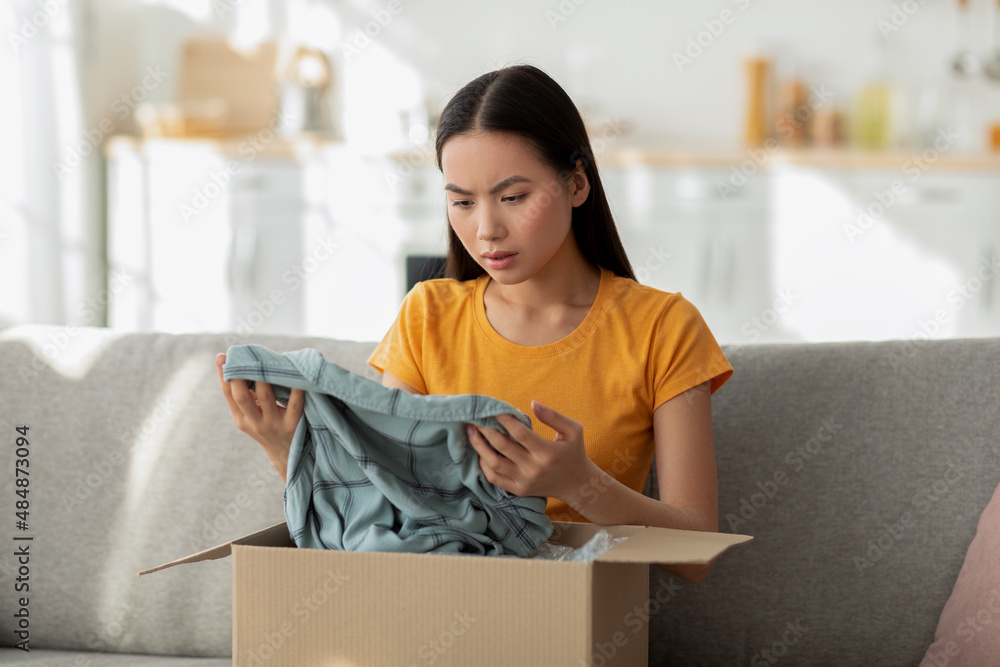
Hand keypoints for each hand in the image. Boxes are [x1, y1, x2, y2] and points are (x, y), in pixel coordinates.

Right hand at [216, 353, 304, 482]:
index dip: (223, 375)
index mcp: (241, 419)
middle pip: (242, 397)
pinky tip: (296, 377)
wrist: (286, 453)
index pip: (228, 395)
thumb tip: (238, 363)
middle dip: (240, 376)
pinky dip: (296, 390)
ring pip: (266, 397)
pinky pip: (294, 404)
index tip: (222, 356)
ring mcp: (273, 425)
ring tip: (265, 360)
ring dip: (265, 377)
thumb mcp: (251, 415)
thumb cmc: (267, 426)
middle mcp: (254, 423)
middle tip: (244, 357)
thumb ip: (246, 394)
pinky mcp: (292, 425)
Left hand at [465, 400, 597, 501]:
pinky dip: (484, 465)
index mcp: (547, 452)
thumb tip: (532, 403)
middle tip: (475, 418)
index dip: (505, 420)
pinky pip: (495, 478)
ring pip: (494, 464)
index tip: (494, 409)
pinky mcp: (519, 490)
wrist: (577, 484)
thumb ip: (553, 416)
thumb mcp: (573, 430)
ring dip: (480, 447)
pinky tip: (480, 452)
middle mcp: (534, 468)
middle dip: (486, 430)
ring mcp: (525, 481)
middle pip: (503, 447)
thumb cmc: (574, 452)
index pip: (520, 433)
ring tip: (471, 432)